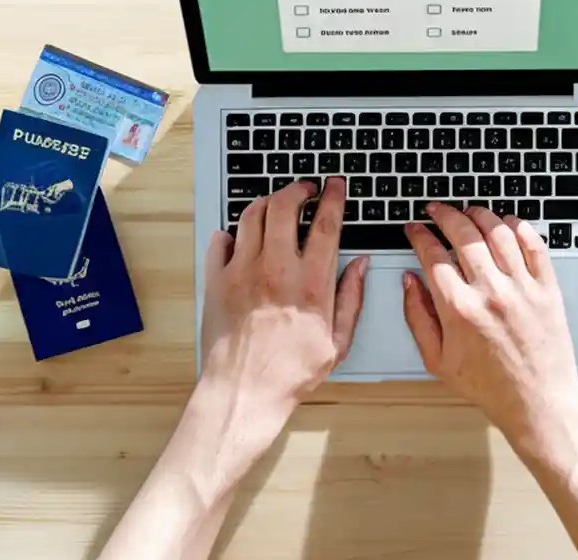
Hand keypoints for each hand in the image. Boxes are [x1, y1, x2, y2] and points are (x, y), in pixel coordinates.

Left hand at [200, 177, 367, 414]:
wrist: (245, 391)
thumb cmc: (291, 372)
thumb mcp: (338, 342)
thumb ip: (351, 299)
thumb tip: (360, 266)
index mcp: (311, 283)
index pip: (326, 224)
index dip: (333, 197)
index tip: (335, 185)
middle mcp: (276, 269)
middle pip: (284, 206)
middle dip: (298, 189)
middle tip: (305, 189)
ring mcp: (242, 272)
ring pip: (251, 215)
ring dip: (267, 202)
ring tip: (276, 205)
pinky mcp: (217, 281)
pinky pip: (220, 241)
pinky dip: (231, 232)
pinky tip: (239, 237)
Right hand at [402, 203, 577, 443]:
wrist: (538, 402)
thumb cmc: (489, 386)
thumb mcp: (437, 361)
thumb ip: (418, 317)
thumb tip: (408, 282)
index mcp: (459, 309)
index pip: (432, 256)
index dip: (419, 235)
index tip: (415, 229)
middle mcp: (491, 292)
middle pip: (463, 234)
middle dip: (445, 214)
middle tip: (437, 210)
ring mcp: (522, 288)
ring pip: (499, 232)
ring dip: (480, 214)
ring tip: (469, 211)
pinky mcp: (547, 289)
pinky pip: (534, 246)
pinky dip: (520, 227)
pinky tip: (508, 223)